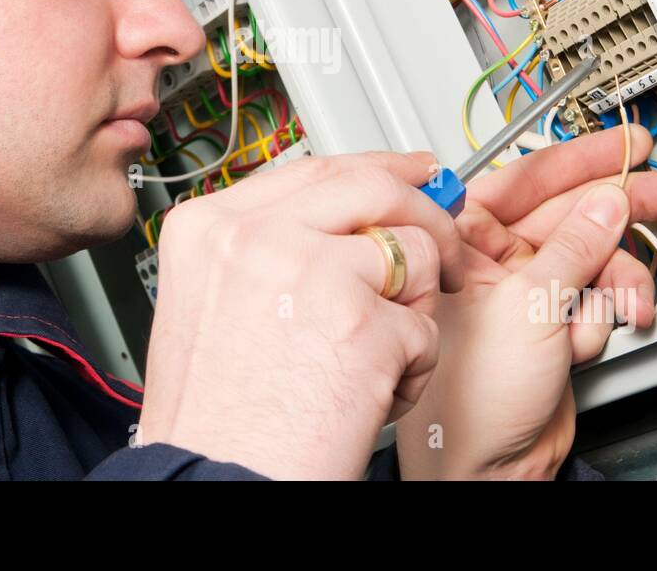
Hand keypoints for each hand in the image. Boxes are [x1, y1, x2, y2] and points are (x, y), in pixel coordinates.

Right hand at [138, 151, 464, 479]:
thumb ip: (270, 248)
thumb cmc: (215, 419)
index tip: (411, 174)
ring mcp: (312, 272)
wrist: (218, 486)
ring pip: (414, 253)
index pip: (314, 170)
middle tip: (446, 246)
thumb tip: (347, 216)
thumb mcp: (210, 304)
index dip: (376, 170)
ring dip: (415, 309)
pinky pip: (424, 329)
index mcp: (211, 226)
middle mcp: (258, 235)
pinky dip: (412, 372)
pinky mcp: (363, 324)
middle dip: (426, 214)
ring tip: (375, 360)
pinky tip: (368, 397)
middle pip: (373, 188)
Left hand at [394, 126, 656, 479]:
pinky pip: (599, 300)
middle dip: (627, 208)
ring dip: (617, 285)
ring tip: (625, 306)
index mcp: (465, 237)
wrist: (487, 466)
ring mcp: (527, 292)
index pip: (530, 176)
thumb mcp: (530, 304)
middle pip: (573, 212)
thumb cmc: (467, 393)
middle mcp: (495, 259)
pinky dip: (604, 319)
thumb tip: (608, 201)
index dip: (583, 156)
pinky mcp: (554, 324)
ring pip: (596, 260)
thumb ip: (575, 246)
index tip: (628, 144)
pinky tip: (590, 339)